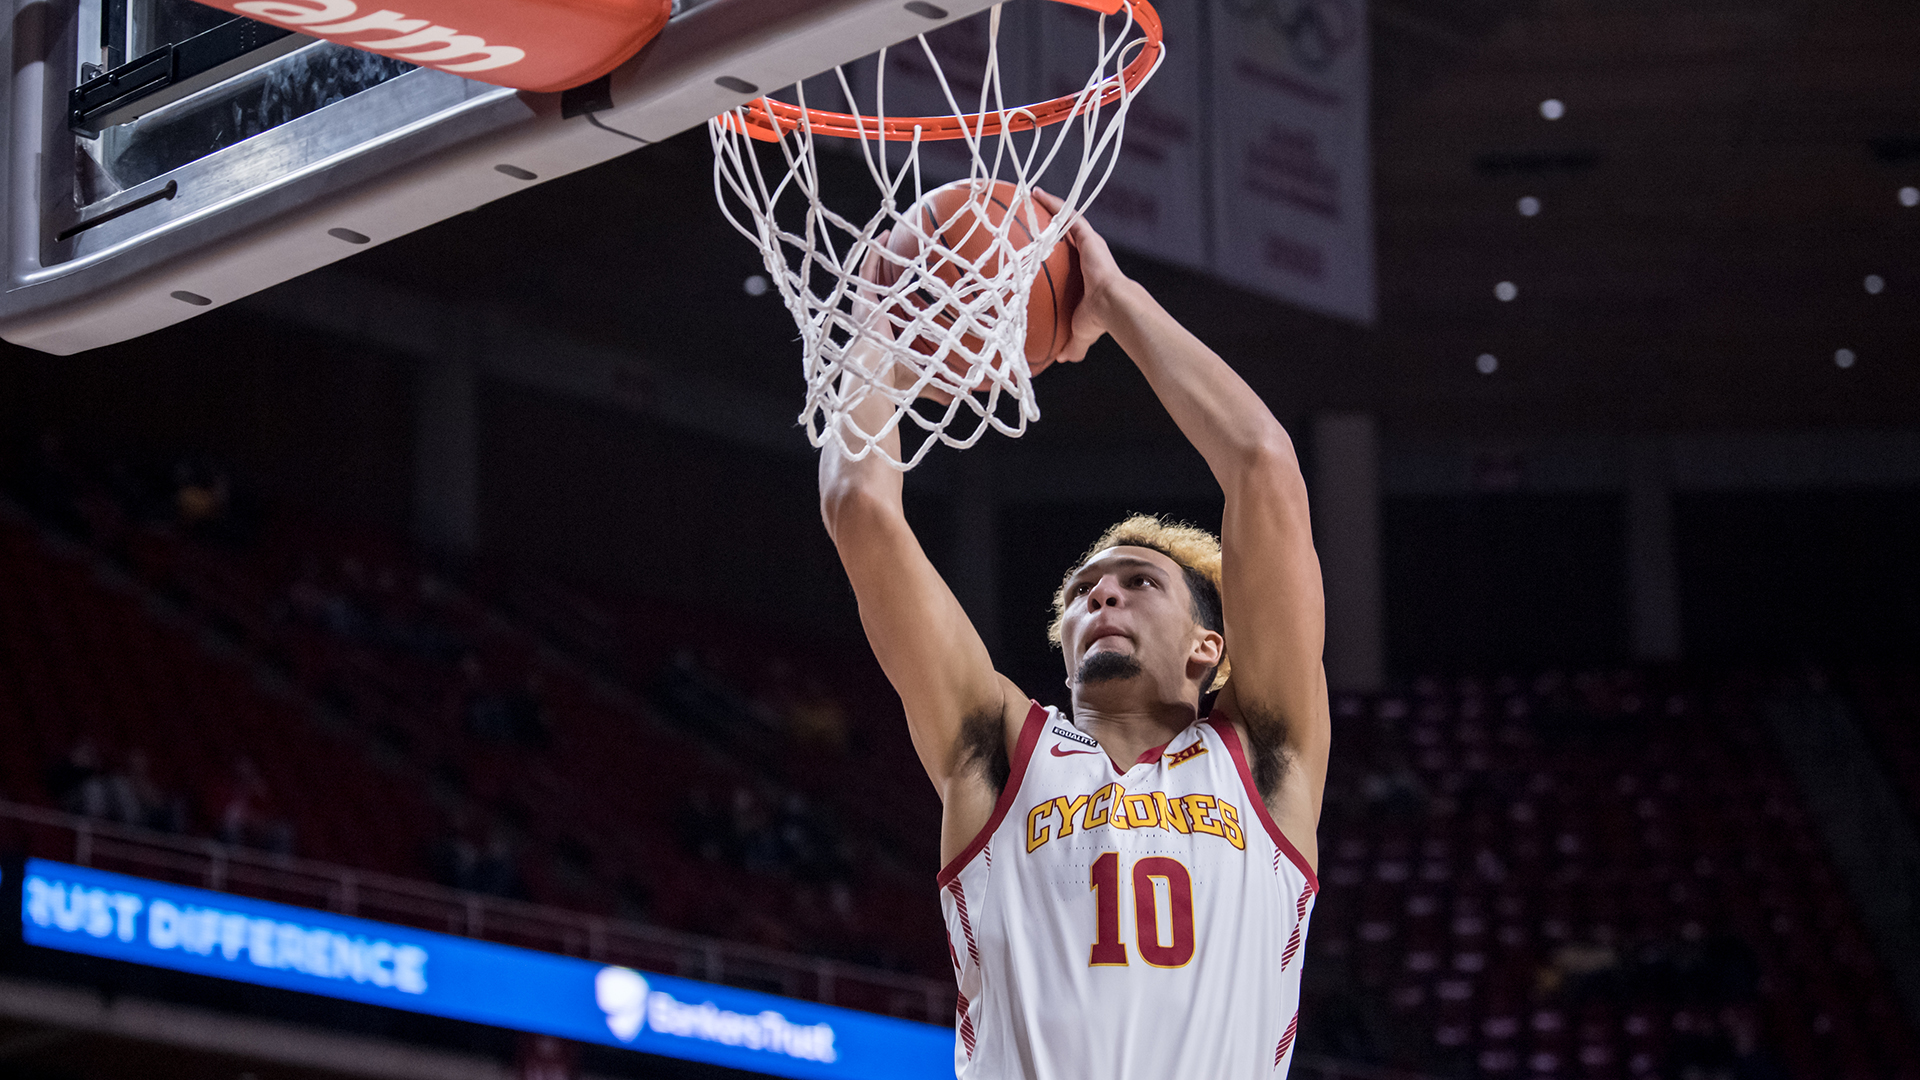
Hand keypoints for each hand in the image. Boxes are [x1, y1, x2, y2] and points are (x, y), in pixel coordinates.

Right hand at [847, 230, 934, 399]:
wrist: (877, 381)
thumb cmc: (897, 381)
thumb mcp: (928, 377)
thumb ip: (948, 383)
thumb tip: (977, 391)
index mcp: (887, 328)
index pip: (894, 304)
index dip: (900, 289)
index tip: (916, 276)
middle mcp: (875, 314)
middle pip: (881, 283)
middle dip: (887, 265)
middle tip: (902, 245)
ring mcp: (868, 306)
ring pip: (873, 273)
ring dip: (880, 253)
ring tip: (889, 232)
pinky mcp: (864, 300)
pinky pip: (866, 271)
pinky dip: (873, 253)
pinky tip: (882, 236)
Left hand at [1031, 189, 1134, 363]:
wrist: (1113, 307)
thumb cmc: (1098, 320)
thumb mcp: (1079, 333)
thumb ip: (1073, 344)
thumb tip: (1063, 359)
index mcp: (1086, 274)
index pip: (1069, 258)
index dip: (1056, 249)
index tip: (1042, 244)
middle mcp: (1088, 255)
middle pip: (1066, 234)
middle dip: (1052, 222)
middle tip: (1032, 214)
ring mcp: (1089, 244)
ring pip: (1067, 220)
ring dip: (1050, 207)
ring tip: (1030, 196)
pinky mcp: (1089, 237)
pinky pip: (1069, 216)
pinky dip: (1054, 205)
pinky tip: (1037, 194)